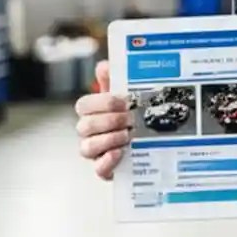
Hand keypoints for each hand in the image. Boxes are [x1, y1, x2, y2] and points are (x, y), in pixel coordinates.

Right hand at [74, 60, 132, 180]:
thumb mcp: (126, 94)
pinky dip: (107, 161)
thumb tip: (104, 66)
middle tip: (130, 118)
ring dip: (108, 139)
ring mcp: (96, 153)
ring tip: (127, 135)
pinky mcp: (106, 170)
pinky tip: (120, 152)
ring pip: (86, 148)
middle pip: (84, 126)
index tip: (123, 101)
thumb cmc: (133, 115)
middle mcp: (90, 133)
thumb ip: (115, 79)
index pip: (83, 105)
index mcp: (93, 112)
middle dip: (108, 120)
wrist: (152, 141)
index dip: (102, 103)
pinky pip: (98, 170)